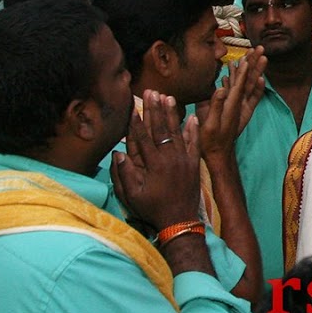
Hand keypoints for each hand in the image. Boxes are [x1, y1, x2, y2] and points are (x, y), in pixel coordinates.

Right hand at [112, 90, 203, 231]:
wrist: (180, 221)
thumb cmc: (152, 209)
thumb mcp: (132, 196)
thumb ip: (123, 174)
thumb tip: (117, 153)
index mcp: (153, 164)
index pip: (142, 137)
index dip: (137, 121)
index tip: (133, 106)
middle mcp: (169, 158)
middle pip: (160, 129)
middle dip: (154, 109)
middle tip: (151, 92)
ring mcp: (183, 159)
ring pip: (176, 131)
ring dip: (172, 113)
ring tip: (168, 96)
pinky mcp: (193, 163)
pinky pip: (194, 142)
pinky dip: (193, 129)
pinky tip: (192, 116)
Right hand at [199, 48, 266, 163]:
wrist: (217, 154)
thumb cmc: (210, 141)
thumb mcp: (210, 124)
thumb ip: (215, 106)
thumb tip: (220, 88)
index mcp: (232, 105)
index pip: (241, 84)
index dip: (245, 69)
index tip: (250, 55)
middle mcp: (237, 103)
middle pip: (248, 80)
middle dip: (254, 63)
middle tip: (261, 48)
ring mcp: (235, 106)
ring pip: (244, 83)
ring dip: (249, 68)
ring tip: (253, 54)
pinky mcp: (232, 109)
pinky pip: (238, 91)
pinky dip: (239, 80)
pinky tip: (237, 73)